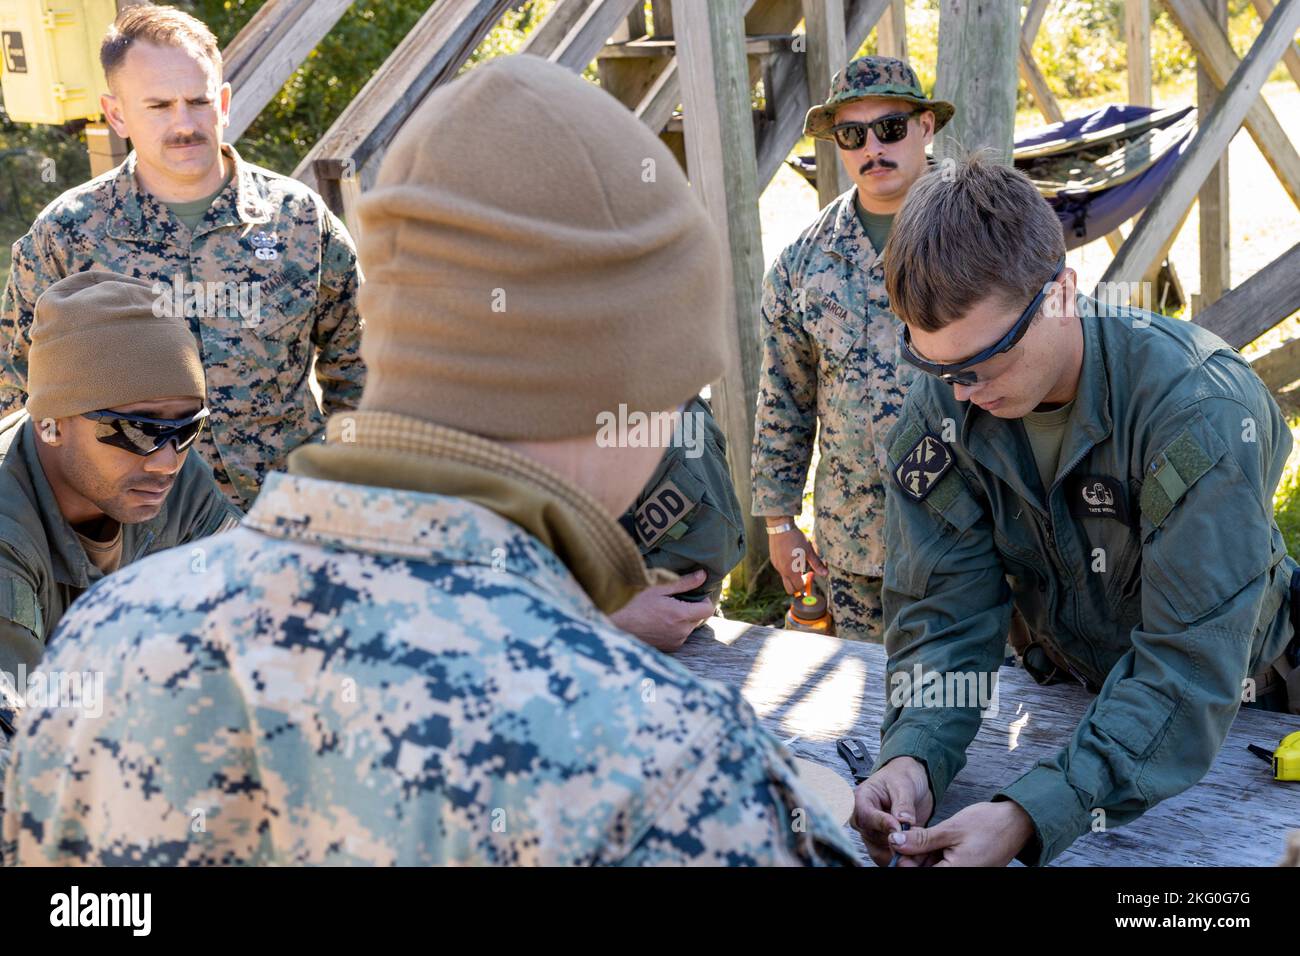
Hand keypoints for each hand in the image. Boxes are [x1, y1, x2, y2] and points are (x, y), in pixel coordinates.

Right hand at [610, 569, 714, 651]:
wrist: (621, 628)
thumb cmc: (637, 605)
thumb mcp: (659, 589)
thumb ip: (684, 583)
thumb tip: (703, 575)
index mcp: (681, 615)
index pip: (708, 609)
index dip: (705, 600)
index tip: (695, 596)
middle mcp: (682, 631)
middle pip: (699, 618)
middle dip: (692, 609)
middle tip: (675, 602)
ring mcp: (677, 641)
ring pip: (690, 627)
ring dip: (684, 620)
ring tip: (665, 613)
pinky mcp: (671, 648)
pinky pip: (681, 636)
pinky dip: (676, 629)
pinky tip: (661, 624)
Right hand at [765, 521, 827, 593]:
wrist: (780, 526)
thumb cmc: (796, 538)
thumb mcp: (808, 550)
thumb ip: (816, 564)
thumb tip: (825, 574)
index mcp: (791, 569)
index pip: (798, 587)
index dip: (806, 584)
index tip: (811, 574)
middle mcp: (782, 570)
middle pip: (789, 589)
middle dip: (798, 587)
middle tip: (804, 577)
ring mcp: (776, 566)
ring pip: (785, 579)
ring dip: (793, 577)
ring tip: (799, 564)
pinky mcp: (774, 560)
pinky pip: (781, 571)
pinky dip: (788, 570)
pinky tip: (792, 558)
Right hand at [851, 755, 933, 866]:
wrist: (912, 780)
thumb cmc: (903, 776)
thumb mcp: (904, 785)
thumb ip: (903, 804)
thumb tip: (902, 821)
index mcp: (862, 798)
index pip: (865, 816)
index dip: (882, 824)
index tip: (898, 827)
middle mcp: (863, 817)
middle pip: (871, 837)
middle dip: (893, 840)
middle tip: (914, 838)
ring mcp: (873, 831)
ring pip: (878, 851)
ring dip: (899, 851)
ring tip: (918, 843)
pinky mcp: (884, 842)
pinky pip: (888, 856)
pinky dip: (902, 856)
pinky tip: (916, 850)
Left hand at [888, 800, 1035, 867]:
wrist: (1016, 823)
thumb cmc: (988, 825)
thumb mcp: (950, 829)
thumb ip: (922, 839)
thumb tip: (896, 842)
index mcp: (954, 872)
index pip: (916, 873)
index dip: (903, 859)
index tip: (897, 842)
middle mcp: (957, 874)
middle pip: (922, 869)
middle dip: (912, 854)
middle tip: (908, 833)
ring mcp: (961, 870)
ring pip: (930, 865)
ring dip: (922, 852)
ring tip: (927, 833)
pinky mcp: (963, 866)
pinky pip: (941, 862)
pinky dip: (933, 851)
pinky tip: (934, 836)